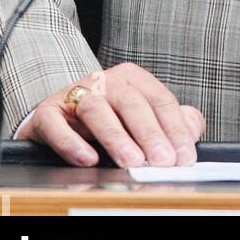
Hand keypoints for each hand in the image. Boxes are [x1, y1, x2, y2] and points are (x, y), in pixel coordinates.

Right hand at [14, 64, 205, 168]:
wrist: (56, 116)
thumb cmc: (106, 118)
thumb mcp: (140, 116)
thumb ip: (170, 121)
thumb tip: (192, 129)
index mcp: (133, 78)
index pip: (159, 99)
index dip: (174, 128)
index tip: (183, 155)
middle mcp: (105, 81)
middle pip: (131, 103)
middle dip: (150, 133)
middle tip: (162, 160)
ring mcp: (74, 94)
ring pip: (97, 109)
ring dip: (116, 136)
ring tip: (131, 161)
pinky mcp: (47, 112)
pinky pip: (57, 125)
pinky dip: (72, 142)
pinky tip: (87, 159)